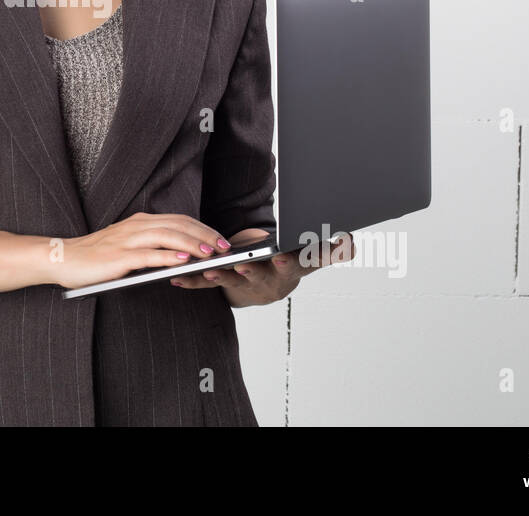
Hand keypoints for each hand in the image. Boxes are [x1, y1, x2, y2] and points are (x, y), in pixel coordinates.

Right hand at [49, 212, 234, 289]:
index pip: (179, 220)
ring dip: (192, 244)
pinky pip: (148, 255)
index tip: (220, 239)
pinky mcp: (118, 257)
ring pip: (167, 236)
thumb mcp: (126, 245)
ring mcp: (127, 241)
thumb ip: (150, 245)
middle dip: (204, 235)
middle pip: (178, 225)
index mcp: (139, 222)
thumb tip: (182, 254)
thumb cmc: (95, 256)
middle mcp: (135, 227)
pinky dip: (168, 256)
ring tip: (210, 253)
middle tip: (224, 247)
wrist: (62, 258)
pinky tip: (183, 260)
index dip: (202, 228)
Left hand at [169, 228, 356, 307]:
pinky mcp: (223, 284)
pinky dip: (192, 281)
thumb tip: (351, 244)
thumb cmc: (288, 262)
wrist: (266, 285)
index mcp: (290, 270)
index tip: (287, 256)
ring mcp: (245, 284)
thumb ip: (329, 250)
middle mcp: (268, 280)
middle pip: (261, 276)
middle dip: (252, 271)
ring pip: (232, 281)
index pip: (296, 266)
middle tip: (244, 266)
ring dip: (220, 276)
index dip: (291, 262)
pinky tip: (177, 277)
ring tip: (208, 269)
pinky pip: (207, 284)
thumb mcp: (311, 255)